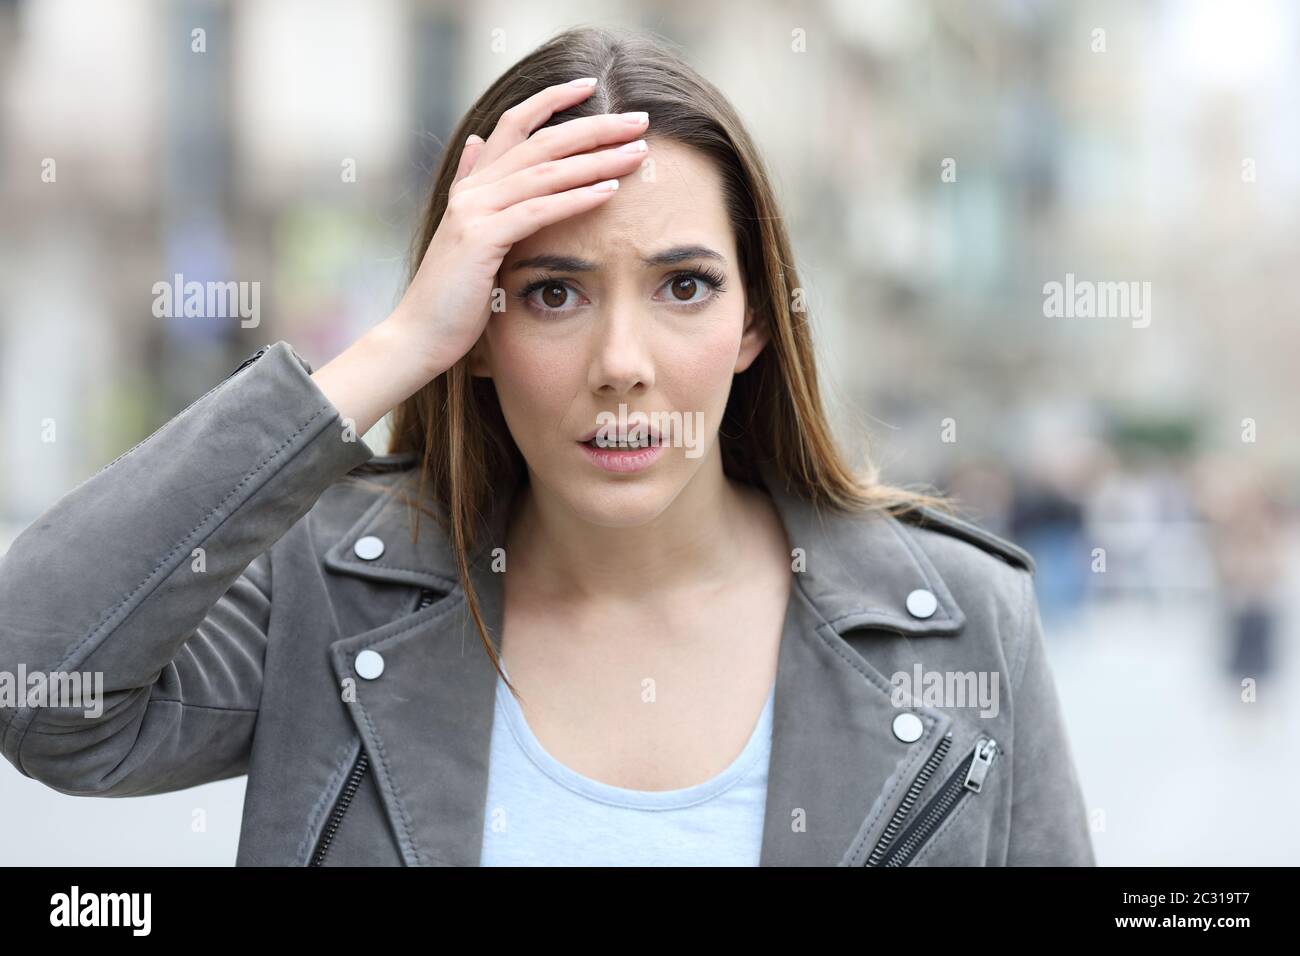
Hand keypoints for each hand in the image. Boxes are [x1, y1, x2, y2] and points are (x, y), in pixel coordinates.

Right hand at [387, 77, 651, 377]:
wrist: (420, 334)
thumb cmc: (452, 294)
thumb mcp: (467, 233)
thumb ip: (472, 186)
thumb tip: (476, 142)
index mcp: (473, 184)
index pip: (514, 124)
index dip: (551, 99)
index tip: (591, 85)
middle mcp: (474, 189)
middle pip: (541, 141)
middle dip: (595, 127)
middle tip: (640, 119)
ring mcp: (474, 210)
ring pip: (545, 172)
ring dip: (597, 159)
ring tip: (638, 152)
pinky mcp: (481, 239)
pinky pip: (538, 210)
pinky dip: (576, 197)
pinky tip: (609, 189)